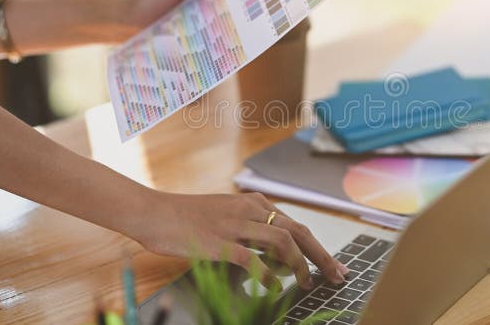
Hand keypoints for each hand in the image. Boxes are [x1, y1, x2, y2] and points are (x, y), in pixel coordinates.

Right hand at [133, 191, 348, 289]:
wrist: (152, 211)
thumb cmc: (186, 217)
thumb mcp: (226, 216)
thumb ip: (251, 231)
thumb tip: (275, 256)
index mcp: (254, 202)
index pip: (296, 225)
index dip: (318, 247)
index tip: (333, 265)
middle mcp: (250, 209)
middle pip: (298, 231)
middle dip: (322, 255)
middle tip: (338, 276)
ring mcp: (235, 224)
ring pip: (283, 241)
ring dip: (301, 264)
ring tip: (307, 283)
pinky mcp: (218, 241)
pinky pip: (252, 258)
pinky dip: (269, 274)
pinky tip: (276, 287)